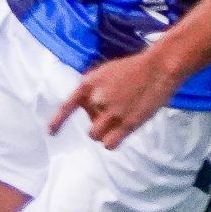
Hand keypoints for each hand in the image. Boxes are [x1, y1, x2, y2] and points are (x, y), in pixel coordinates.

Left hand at [50, 48, 184, 149]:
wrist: (159, 67)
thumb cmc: (134, 69)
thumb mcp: (105, 73)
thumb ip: (93, 91)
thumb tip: (89, 111)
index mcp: (88, 84)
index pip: (67, 106)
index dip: (58, 121)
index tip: (51, 133)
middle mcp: (96, 99)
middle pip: (88, 123)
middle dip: (99, 120)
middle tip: (116, 110)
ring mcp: (112, 112)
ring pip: (96, 136)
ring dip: (105, 132)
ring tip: (120, 120)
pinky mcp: (127, 124)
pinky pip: (109, 144)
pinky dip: (111, 143)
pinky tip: (119, 135)